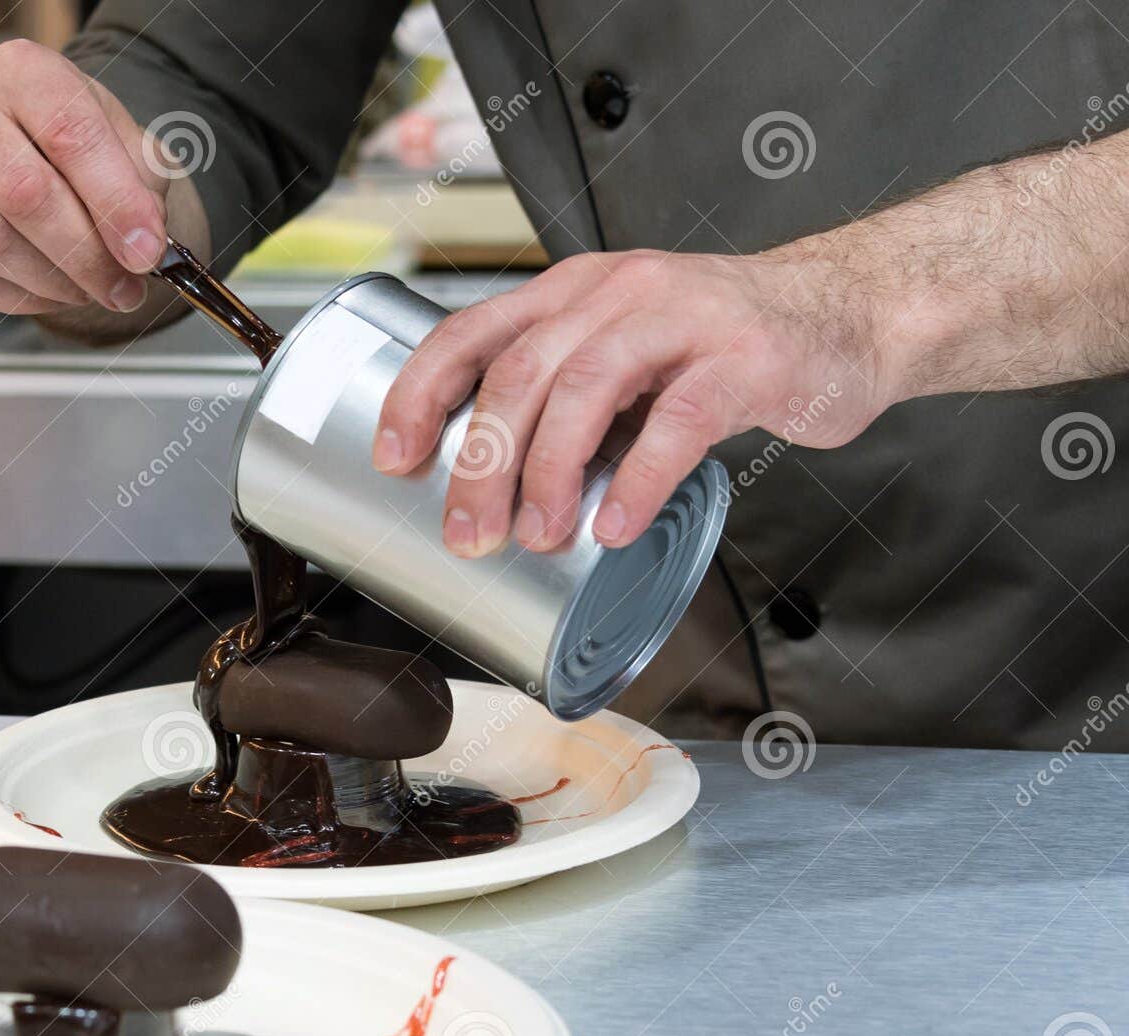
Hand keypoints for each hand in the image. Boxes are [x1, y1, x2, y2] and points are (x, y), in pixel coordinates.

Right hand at [0, 39, 167, 314]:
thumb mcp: (124, 145)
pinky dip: (12, 298)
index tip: (146, 254)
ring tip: (89, 290)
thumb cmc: (73, 145)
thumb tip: (142, 246)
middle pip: (24, 193)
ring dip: (51, 283)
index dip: (114, 203)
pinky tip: (46, 293)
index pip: (70, 134)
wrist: (18, 144)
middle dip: (85, 257)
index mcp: (23, 72)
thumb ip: (142, 187)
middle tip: (124, 291)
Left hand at [374, 248, 898, 552]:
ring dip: (548, 470)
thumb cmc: (724, 348)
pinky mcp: (745, 359)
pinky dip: (639, 477)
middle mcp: (618, 292)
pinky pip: (679, 419)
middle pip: (520, 372)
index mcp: (574, 292)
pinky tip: (617, 525)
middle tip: (468, 534)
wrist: (850, 314)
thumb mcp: (626, 353)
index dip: (420, 393)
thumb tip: (492, 491)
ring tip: (536, 535)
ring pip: (586, 387)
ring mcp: (683, 318)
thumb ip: (566, 400)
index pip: (470, 331)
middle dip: (481, 460)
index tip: (393, 458)